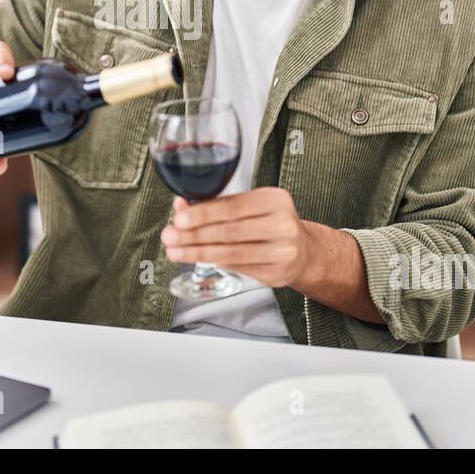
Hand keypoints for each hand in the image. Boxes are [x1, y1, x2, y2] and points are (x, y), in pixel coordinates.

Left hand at [159, 187, 313, 288]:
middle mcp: (282, 225)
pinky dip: (214, 262)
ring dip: (198, 253)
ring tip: (176, 251)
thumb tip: (181, 206)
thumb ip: (217, 204)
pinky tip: (196, 258)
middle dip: (194, 235)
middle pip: (229, 231)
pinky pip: (237, 267)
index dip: (203, 213)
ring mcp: (282, 252)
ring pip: (231, 253)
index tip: (179, 218)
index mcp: (275, 200)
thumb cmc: (271, 223)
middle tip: (170, 236)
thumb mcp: (251, 205)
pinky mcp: (275, 273)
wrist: (304, 251)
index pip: (232, 207)